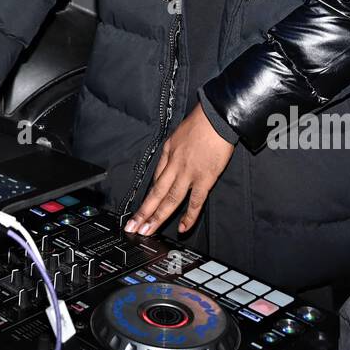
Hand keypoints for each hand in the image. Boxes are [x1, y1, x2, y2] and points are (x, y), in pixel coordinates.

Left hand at [125, 103, 233, 236]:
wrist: (217, 118)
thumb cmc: (200, 124)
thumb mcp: (177, 135)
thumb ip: (171, 153)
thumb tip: (166, 167)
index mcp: (168, 154)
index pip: (155, 181)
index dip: (147, 198)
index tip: (139, 211)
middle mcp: (174, 166)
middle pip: (156, 193)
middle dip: (143, 212)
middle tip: (133, 227)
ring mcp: (189, 174)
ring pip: (169, 200)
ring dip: (157, 217)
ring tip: (147, 231)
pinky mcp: (205, 179)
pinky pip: (195, 201)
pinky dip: (189, 216)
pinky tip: (182, 228)